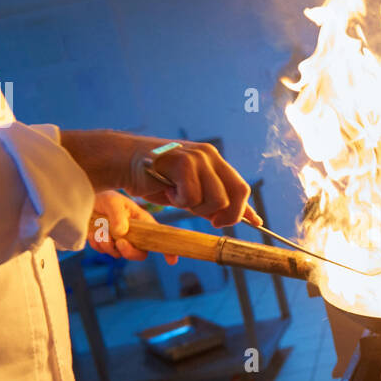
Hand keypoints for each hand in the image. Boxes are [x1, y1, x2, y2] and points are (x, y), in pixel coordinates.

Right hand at [61, 130, 260, 227]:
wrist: (124, 162)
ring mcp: (198, 157)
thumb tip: (245, 217)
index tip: (257, 224)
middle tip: (210, 221)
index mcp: (214, 161)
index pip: (240, 187)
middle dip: (226, 215)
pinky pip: (193, 197)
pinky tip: (168, 191)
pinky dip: (179, 201)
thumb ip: (213, 201)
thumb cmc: (156, 179)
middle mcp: (210, 156)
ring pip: (216, 199)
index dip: (246, 209)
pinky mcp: (183, 162)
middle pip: (236, 194)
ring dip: (196, 208)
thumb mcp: (190, 192)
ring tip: (178, 198)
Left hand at [87, 190, 177, 264]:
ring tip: (99, 230)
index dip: (167, 250)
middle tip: (119, 242)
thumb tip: (122, 234)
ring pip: (118, 254)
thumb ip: (118, 216)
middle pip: (140, 253)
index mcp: (142, 222)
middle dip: (129, 251)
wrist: (85, 200)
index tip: (172, 261)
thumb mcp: (113, 202)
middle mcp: (134, 234)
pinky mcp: (106, 245)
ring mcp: (120, 241)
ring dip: (107, 245)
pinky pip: (104, 251)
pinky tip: (93, 232)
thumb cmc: (105, 198)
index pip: (158, 237)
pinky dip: (97, 243)